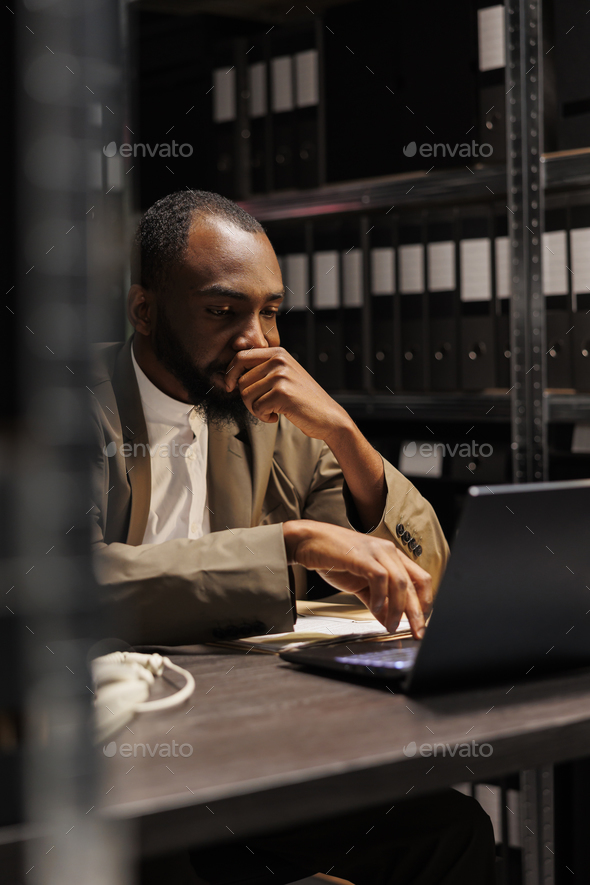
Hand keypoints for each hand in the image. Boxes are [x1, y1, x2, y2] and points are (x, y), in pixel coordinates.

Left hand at [225, 347, 350, 440]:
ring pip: (246, 395)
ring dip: (255, 409)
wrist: (328, 416)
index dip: (230, 374)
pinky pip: (257, 408)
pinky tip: (277, 416)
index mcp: (278, 353)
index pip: (240, 357)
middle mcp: (279, 360)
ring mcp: (281, 376)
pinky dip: (264, 417)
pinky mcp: (282, 393)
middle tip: (262, 406)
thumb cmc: (302, 400)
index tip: (229, 387)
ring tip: (272, 411)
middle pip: (241, 381)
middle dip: (247, 399)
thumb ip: (260, 372)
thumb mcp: (283, 377)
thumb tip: (224, 378)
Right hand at [283, 520, 431, 638]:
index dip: (425, 601)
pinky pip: (380, 578)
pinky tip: (375, 609)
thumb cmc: (333, 558)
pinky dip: (380, 597)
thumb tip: (389, 620)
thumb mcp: (360, 583)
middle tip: (417, 632)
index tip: (421, 621)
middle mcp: (388, 551)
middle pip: (414, 583)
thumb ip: (376, 600)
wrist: (308, 542)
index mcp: (391, 556)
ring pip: (399, 582)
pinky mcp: (362, 555)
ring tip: (391, 625)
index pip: (420, 578)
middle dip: (417, 612)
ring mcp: (376, 551)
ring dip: (398, 609)